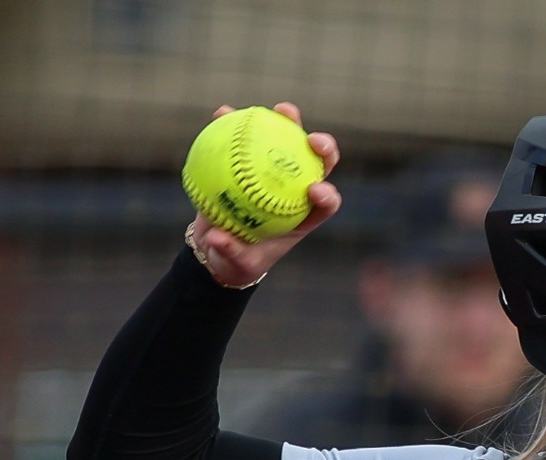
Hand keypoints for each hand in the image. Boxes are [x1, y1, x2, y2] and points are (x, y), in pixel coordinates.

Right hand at [189, 102, 340, 287]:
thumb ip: (231, 253)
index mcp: (304, 215)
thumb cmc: (237, 258)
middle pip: (318, 164)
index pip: (326, 203)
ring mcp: (276, 171)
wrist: (217, 242)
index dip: (327, 195)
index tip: (315, 190)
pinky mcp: (251, 159)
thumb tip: (218, 239)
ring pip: (289, 142)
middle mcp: (296, 189)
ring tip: (280, 110)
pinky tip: (222, 112)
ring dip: (288, 122)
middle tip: (313, 140)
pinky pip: (246, 138)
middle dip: (324, 148)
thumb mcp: (235, 263)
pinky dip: (235, 124)